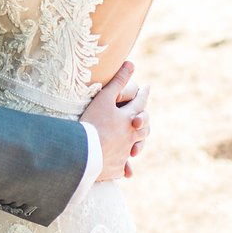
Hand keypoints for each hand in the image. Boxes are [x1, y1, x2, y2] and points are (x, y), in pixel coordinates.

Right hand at [80, 61, 150, 181]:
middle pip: (143, 127)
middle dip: (144, 120)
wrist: (84, 153)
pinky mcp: (116, 168)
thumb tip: (131, 63)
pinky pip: (122, 167)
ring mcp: (124, 153)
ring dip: (136, 145)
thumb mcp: (104, 98)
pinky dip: (123, 167)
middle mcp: (130, 136)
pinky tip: (123, 169)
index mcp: (129, 118)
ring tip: (135, 145)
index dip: (143, 94)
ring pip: (135, 148)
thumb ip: (118, 81)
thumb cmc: (93, 123)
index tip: (147, 88)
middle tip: (143, 117)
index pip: (140, 102)